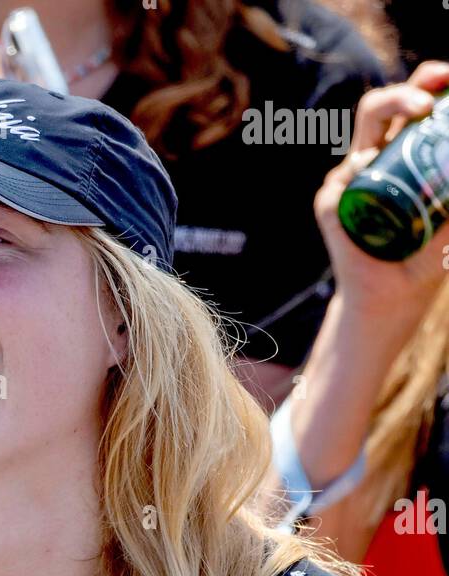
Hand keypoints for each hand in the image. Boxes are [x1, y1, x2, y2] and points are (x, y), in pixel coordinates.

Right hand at [314, 61, 448, 320]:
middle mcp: (377, 156)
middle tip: (434, 98)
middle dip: (413, 86)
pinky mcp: (332, 203)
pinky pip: (344, 176)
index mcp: (404, 152)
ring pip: (368, 120)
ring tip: (421, 109)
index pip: (416, 104)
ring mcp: (352, 176)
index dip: (433, 83)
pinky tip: (369, 169)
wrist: (391, 300)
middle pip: (389, 102)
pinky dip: (360, 170)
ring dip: (393, 102)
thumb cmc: (424, 258)